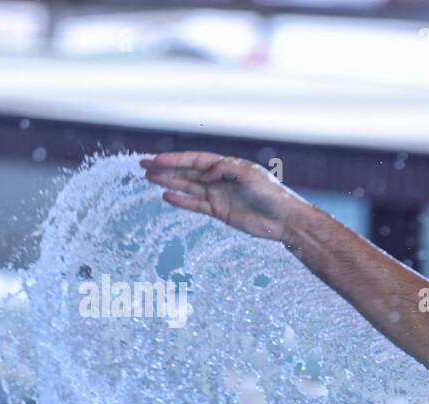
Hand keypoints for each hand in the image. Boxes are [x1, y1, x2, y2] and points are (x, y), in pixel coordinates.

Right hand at [140, 152, 303, 241]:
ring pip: (188, 186)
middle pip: (187, 171)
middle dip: (165, 168)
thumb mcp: (249, 175)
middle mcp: (220, 178)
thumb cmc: (271, 194)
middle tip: (143, 165)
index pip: (195, 160)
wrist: (284, 220)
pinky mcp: (220, 211)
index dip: (175, 159)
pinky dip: (182, 201)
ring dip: (169, 182)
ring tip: (148, 178)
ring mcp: (219, 195)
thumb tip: (204, 174)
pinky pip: (196, 204)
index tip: (156, 160)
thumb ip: (224, 169)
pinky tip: (167, 196)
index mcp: (227, 165)